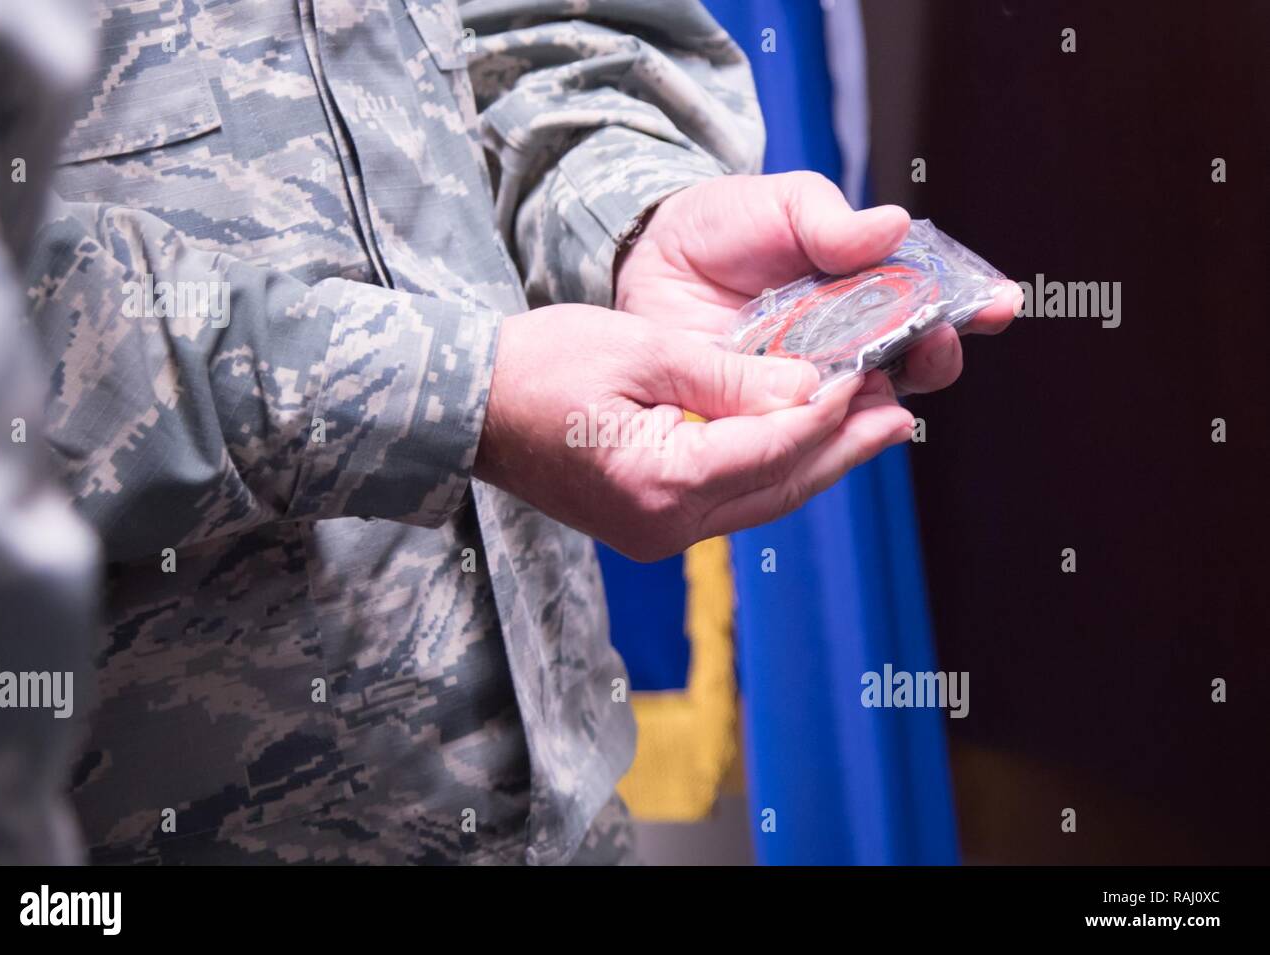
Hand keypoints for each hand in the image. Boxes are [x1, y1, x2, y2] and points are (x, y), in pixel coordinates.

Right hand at [473, 304, 912, 560]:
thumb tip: (812, 388)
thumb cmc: (538, 367)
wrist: (468, 409)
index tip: (872, 375)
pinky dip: (773, 471)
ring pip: (763, 502)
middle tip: (900, 414)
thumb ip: (732, 374)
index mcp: (660, 480)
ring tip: (871, 427)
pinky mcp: (651, 526)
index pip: (774, 448)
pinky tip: (803, 442)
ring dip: (817, 463)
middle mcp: (665, 525)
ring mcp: (657, 534)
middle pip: (781, 488)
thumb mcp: (641, 350)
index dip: (829, 411)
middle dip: (844, 450)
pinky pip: (732, 501)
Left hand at [615, 171, 1023, 394]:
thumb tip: (891, 227)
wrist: (649, 259)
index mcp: (872, 285)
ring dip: (882, 394)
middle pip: (919, 362)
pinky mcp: (772, 410)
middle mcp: (854, 339)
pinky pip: (808, 430)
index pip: (937, 300)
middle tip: (934, 339)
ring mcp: (815, 380)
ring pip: (869, 404)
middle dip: (937, 352)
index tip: (996, 302)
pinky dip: (824, 425)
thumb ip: (830, 220)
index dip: (972, 303)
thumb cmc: (724, 226)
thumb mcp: (780, 204)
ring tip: (875, 374)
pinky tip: (825, 411)